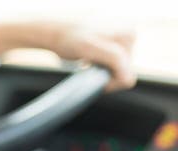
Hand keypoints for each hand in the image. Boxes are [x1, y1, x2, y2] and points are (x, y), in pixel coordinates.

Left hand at [0, 21, 135, 91]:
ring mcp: (122, 37)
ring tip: (88, 60)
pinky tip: (89, 58)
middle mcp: (129, 34)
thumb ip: (113, 60)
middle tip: (88, 65)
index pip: (127, 74)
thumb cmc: (69, 40)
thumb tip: (130, 80)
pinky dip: (100, 64)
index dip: (109, 82)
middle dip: (105, 73)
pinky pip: (112, 63)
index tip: (92, 77)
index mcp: (129, 35)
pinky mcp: (115, 41)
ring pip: (117, 68)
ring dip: (102, 69)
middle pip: (124, 71)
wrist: (56, 33)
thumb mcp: (91, 49)